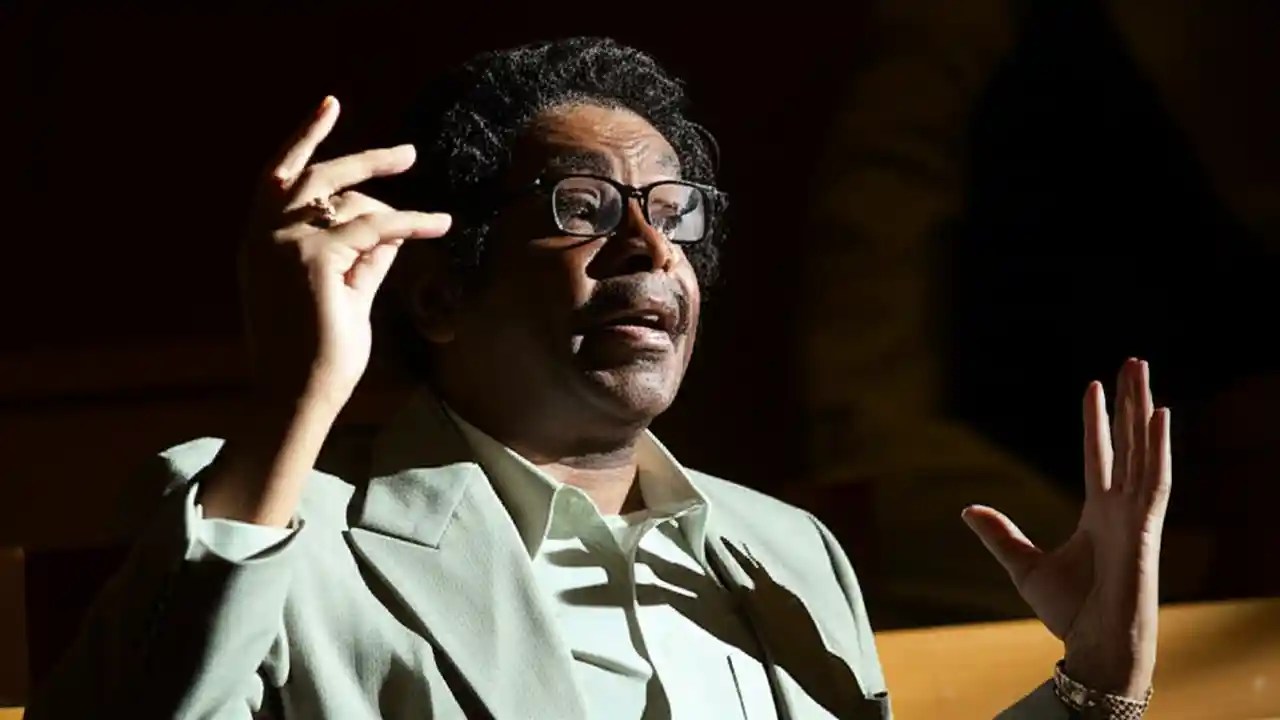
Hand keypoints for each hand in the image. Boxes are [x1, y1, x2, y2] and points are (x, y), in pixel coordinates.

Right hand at [241, 95, 451, 407]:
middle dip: (365, 159)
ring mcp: (284, 244)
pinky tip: (439, 226)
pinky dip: (411, 224)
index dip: (304, 137)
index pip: (279, 175)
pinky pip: (375, 227)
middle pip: (316, 176)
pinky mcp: (314, 257)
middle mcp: (263, 235)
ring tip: (437, 220)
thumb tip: (388, 227)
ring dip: (397, 203)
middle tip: (408, 154)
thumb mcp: (343, 292)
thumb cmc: (317, 353)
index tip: (329, 105)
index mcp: (260, 241)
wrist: (298, 394)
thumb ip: (361, 257)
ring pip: (350, 201)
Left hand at [963, 358, 1170, 697]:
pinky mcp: (1145, 528)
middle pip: (1128, 442)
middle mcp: (1122, 508)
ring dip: (1143, 409)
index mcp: (1099, 514)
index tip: (1096, 386)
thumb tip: (968, 509)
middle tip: (1133, 362)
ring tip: (1141, 371)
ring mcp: (1137, 515)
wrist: (1094, 646)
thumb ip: (1000, 535)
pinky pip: (1155, 480)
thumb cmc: (1069, 612)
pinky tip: (1158, 414)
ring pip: (1143, 450)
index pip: (1099, 455)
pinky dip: (1158, 448)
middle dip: (1129, 402)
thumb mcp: (1023, 566)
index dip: (1099, 422)